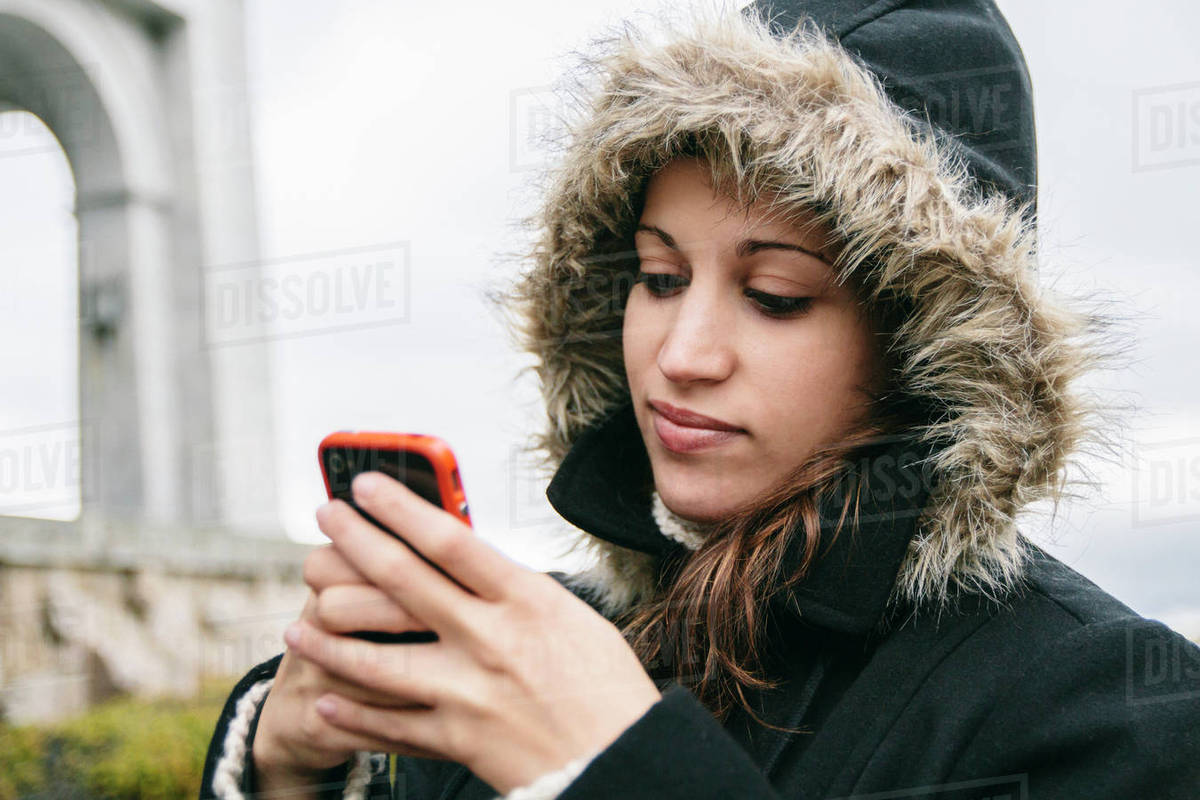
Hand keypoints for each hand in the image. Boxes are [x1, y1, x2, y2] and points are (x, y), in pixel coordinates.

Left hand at [283, 471, 662, 793]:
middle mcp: (490, 639)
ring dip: (331, 638)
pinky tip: (325, 697)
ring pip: (377, 661)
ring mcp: (468, 692)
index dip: (400, 508)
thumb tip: (473, 565)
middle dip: (356, 543)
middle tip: (324, 519)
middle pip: (403, 581)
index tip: (367, 486)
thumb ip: (518, 593)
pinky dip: (352, 713)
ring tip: (297, 623)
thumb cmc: (608, 687)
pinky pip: (390, 725)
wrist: (623, 760)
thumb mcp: (574, 618)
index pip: (449, 539)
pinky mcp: (458, 740)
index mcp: (525, 600)